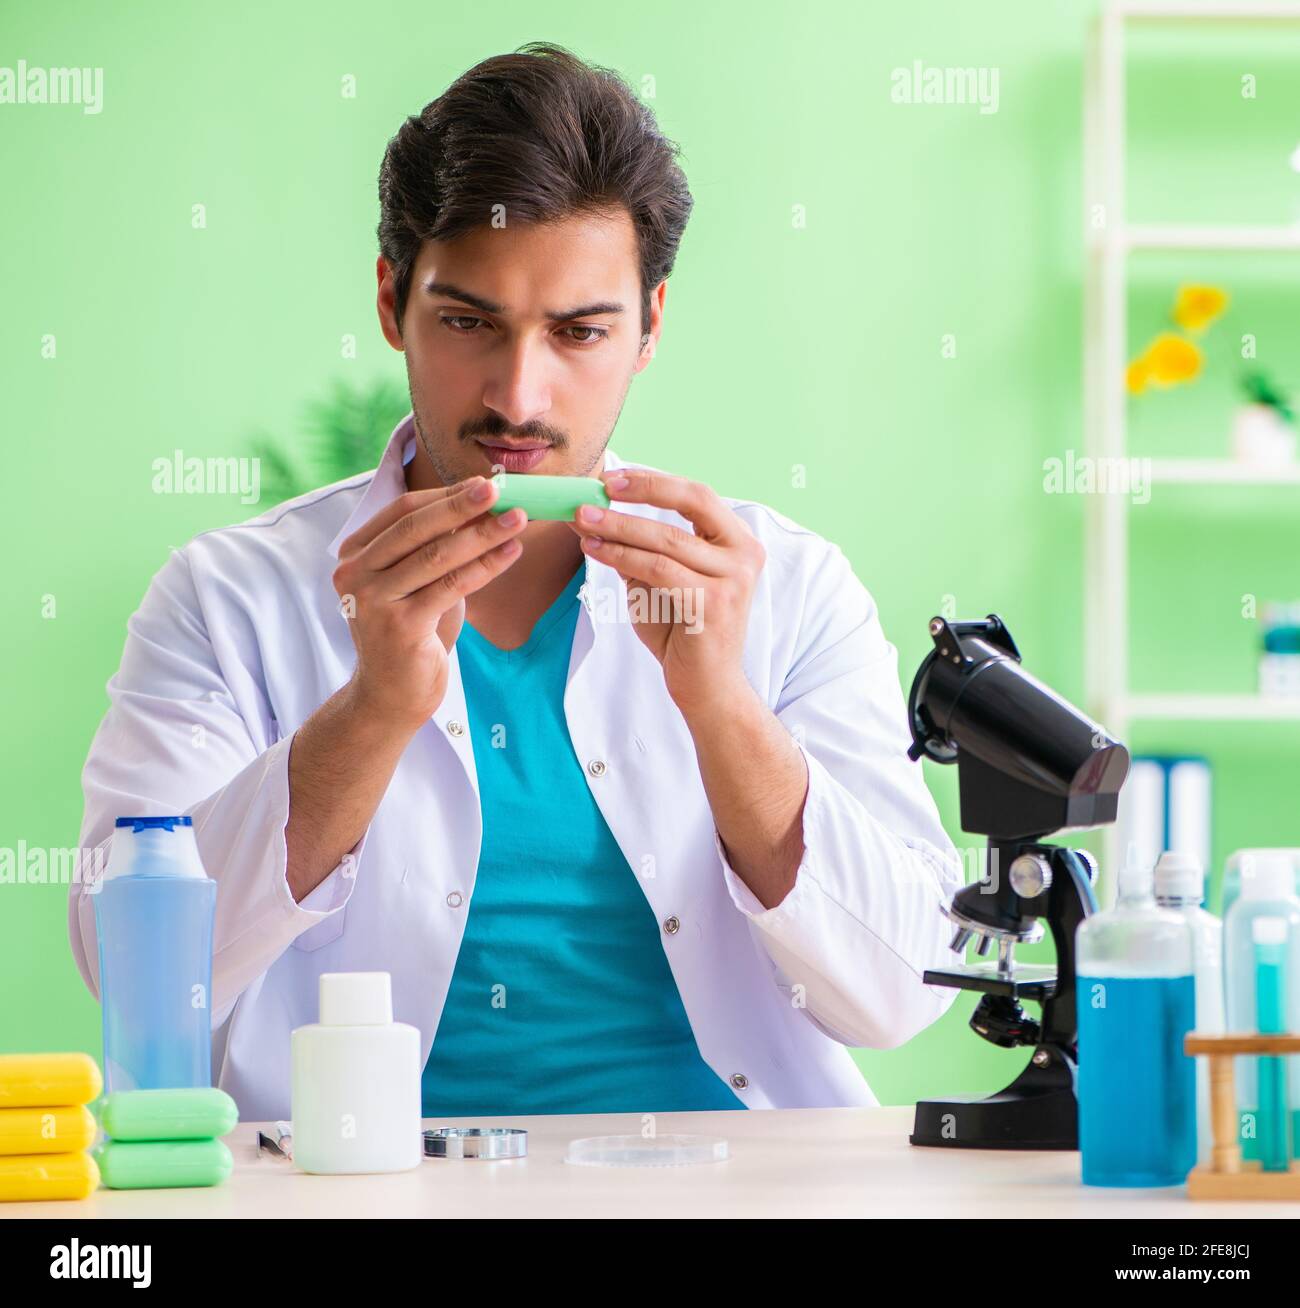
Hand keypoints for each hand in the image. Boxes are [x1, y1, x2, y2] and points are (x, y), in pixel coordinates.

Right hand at [331, 476, 527, 730]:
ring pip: (436, 556)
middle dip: (462, 506)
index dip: (444, 496)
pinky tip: (511, 553)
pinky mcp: (399, 626)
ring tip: (517, 520)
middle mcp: (355, 574)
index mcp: (354, 556)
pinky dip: (484, 567)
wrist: (392, 696)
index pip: (402, 513)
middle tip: (499, 490)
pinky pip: (450, 586)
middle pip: (416, 528)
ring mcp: (373, 601)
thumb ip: (433, 548)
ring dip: (481, 534)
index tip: (483, 484)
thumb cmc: (412, 633)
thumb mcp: (416, 584)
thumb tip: (481, 506)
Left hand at [569, 468, 764, 715]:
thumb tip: (595, 515)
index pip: (698, 495)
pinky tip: (595, 550)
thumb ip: (639, 550)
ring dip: (619, 527)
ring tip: (583, 522)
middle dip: (641, 491)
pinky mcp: (714, 604)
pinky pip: (658, 570)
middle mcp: (744, 555)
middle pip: (691, 503)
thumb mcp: (659, 582)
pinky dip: (621, 556)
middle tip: (597, 490)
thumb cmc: (683, 634)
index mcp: (738, 542)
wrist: (708, 688)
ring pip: (666, 539)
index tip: (613, 479)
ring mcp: (733, 579)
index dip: (654, 482)